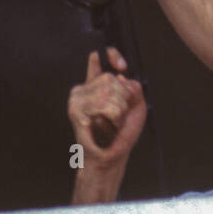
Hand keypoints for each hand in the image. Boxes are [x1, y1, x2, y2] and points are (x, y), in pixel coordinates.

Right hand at [68, 47, 146, 166]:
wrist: (110, 157)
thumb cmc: (121, 134)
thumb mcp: (135, 106)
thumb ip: (133, 88)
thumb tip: (121, 76)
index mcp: (96, 86)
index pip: (99, 60)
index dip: (112, 56)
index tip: (122, 66)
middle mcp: (84, 89)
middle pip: (112, 79)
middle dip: (124, 98)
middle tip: (119, 116)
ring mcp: (78, 98)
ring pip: (110, 92)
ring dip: (120, 111)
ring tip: (113, 123)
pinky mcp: (77, 109)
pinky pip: (106, 105)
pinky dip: (114, 117)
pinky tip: (107, 126)